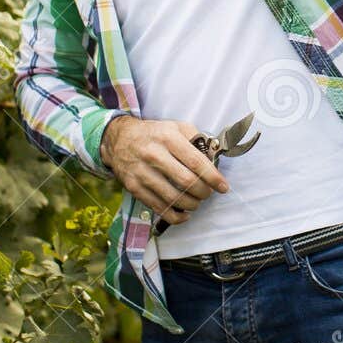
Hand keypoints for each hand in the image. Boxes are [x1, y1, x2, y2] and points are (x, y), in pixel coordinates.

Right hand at [100, 116, 229, 224]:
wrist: (119, 140)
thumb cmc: (154, 134)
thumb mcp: (176, 127)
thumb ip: (196, 140)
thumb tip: (213, 159)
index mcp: (168, 138)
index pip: (196, 162)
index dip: (213, 177)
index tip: (223, 187)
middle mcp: (154, 155)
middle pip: (186, 182)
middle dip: (203, 192)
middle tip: (208, 193)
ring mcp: (142, 173)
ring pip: (173, 198)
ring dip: (192, 204)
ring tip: (197, 201)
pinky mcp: (134, 188)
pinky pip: (158, 208)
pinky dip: (175, 216)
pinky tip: (184, 213)